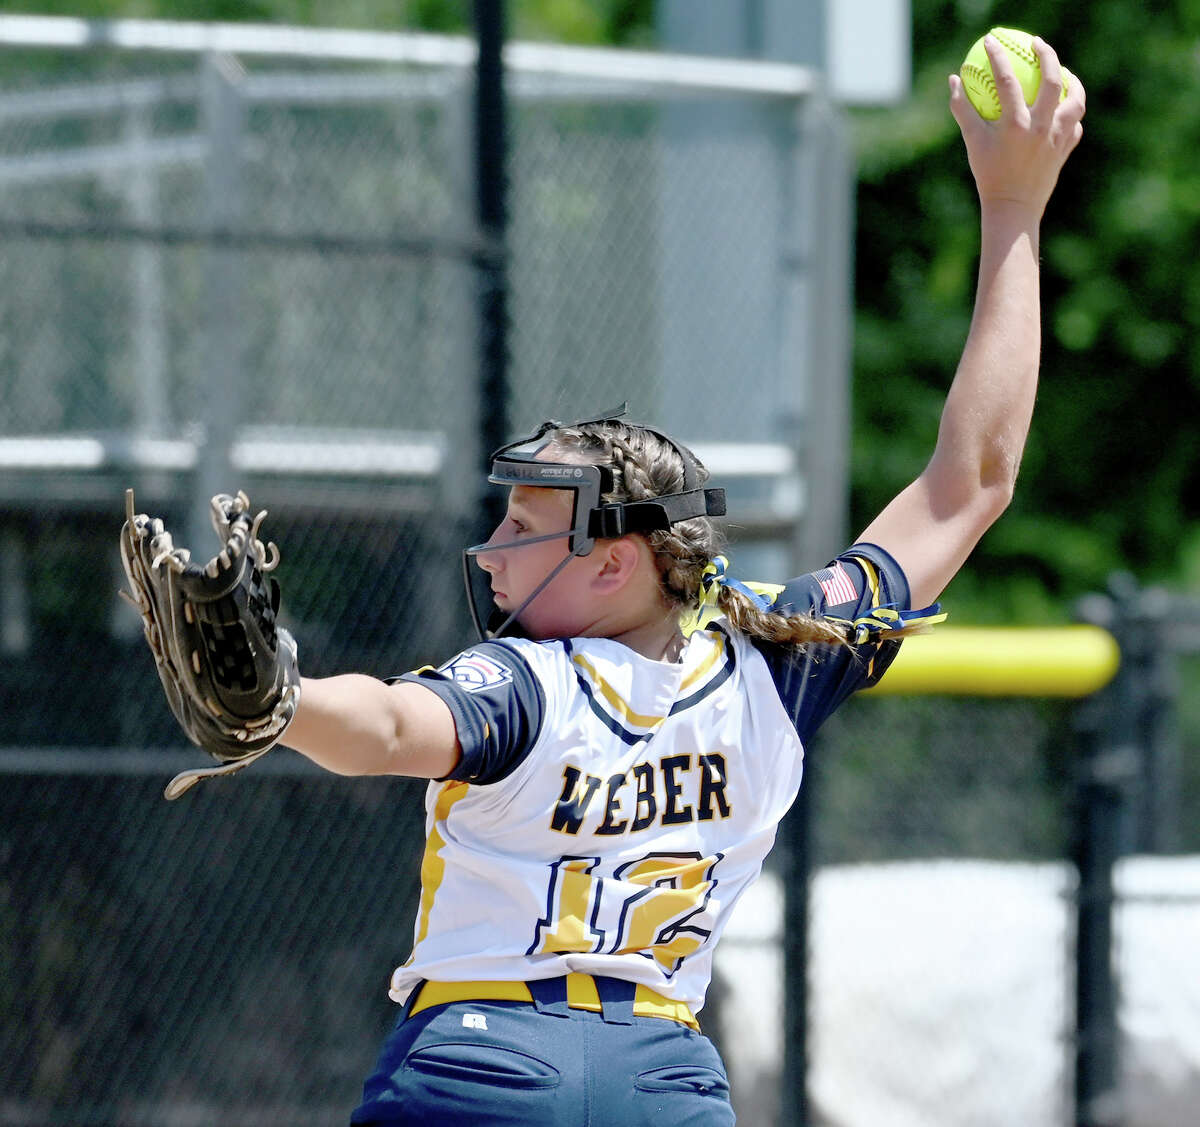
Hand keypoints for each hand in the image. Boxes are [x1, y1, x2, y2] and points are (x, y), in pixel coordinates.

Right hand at [948, 34, 1085, 216]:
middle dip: (1046, 55)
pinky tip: (1063, 107)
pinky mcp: (1066, 147)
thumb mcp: (972, 143)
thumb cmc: (988, 176)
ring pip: (1075, 98)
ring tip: (1062, 73)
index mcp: (1015, 124)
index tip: (991, 42)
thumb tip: (954, 81)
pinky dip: (1070, 112)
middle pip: (1052, 79)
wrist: (1012, 209)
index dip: (997, 56)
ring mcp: (1058, 137)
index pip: (1006, 80)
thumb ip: (963, 110)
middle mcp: (1040, 127)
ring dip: (1071, 81)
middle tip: (1037, 43)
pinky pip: (1074, 123)